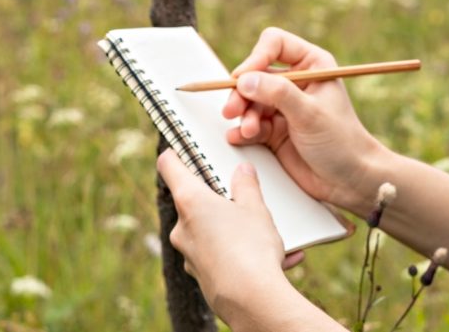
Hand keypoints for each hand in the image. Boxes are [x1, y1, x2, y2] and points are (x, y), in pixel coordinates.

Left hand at [158, 150, 303, 322]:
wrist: (252, 301)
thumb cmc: (251, 248)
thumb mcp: (256, 208)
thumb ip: (247, 186)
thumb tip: (243, 171)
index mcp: (190, 201)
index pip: (169, 165)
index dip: (175, 153)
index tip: (182, 147)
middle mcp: (182, 227)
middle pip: (193, 200)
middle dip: (218, 197)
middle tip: (242, 194)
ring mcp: (189, 254)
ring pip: (210, 231)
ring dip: (234, 228)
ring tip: (271, 233)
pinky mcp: (201, 275)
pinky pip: (221, 256)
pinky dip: (242, 253)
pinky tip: (279, 258)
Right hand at [224, 27, 388, 215]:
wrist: (349, 181)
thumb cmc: (342, 142)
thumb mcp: (310, 113)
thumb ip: (278, 93)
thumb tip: (244, 79)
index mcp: (311, 65)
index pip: (274, 44)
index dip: (256, 57)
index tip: (244, 78)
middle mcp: (295, 82)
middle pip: (256, 73)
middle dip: (243, 92)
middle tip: (233, 109)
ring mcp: (283, 106)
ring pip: (249, 99)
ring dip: (244, 114)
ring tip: (249, 130)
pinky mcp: (274, 130)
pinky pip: (250, 123)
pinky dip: (242, 130)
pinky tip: (239, 137)